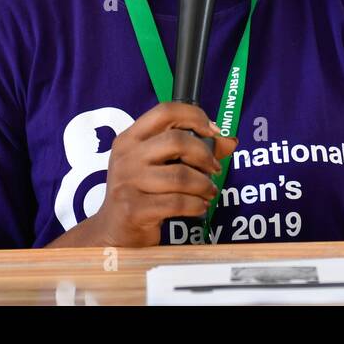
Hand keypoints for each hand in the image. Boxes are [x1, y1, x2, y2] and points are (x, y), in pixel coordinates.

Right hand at [86, 102, 237, 247]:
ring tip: (209, 192)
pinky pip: (177, 202)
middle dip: (204, 155)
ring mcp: (128, 183)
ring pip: (181, 175)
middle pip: (176, 141)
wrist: (114, 231)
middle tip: (215, 168)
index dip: (194, 116)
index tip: (213, 131)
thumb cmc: (141, 192)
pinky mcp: (134, 209)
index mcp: (130, 138)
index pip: (165, 112)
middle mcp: (126, 156)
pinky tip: (200, 207)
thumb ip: (190, 150)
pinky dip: (196, 205)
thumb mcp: (157, 165)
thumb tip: (229, 141)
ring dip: (204, 185)